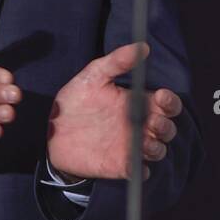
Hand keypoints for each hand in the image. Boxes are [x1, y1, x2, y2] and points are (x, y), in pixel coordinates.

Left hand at [47, 42, 181, 181]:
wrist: (49, 128)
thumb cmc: (74, 99)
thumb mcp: (94, 75)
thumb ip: (117, 61)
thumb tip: (143, 47)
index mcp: (138, 102)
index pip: (166, 104)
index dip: (170, 102)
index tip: (162, 96)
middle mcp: (139, 125)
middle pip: (167, 128)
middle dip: (166, 126)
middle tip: (153, 121)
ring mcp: (130, 146)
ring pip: (158, 150)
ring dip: (157, 147)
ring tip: (144, 142)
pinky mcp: (119, 165)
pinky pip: (139, 171)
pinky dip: (141, 169)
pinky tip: (134, 163)